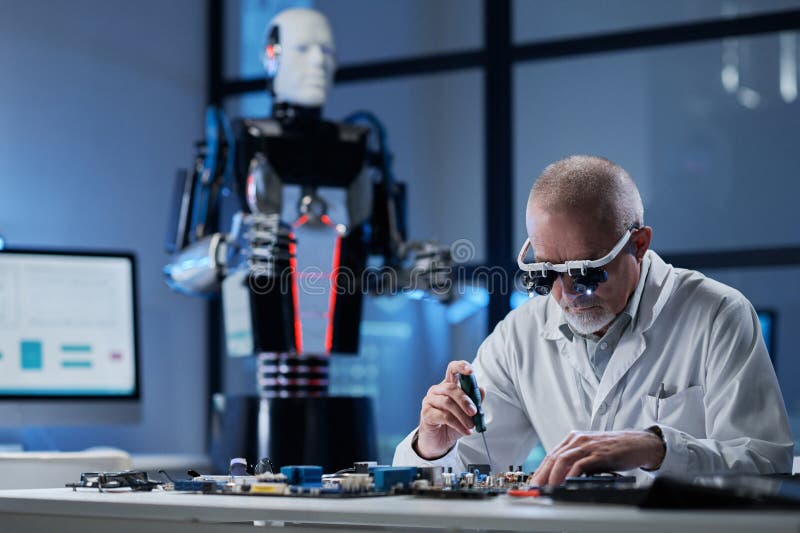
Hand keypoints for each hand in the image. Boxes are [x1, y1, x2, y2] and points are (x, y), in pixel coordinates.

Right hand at [415, 360, 485, 459]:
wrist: (439, 442)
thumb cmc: (452, 424)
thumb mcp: (468, 413)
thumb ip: (475, 401)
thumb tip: (482, 389)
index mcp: (448, 385)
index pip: (452, 369)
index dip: (461, 367)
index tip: (471, 371)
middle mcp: (437, 390)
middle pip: (451, 388)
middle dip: (465, 400)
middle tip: (474, 412)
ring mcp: (429, 401)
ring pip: (447, 402)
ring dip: (462, 415)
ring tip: (471, 426)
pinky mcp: (426, 413)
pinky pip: (444, 416)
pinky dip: (457, 424)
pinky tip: (465, 431)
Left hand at [531, 430, 665, 486]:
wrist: (637, 443)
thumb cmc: (614, 449)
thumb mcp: (590, 453)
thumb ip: (576, 462)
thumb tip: (561, 479)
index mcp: (573, 439)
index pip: (551, 455)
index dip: (541, 470)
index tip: (534, 483)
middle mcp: (578, 440)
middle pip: (554, 457)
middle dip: (543, 474)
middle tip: (536, 488)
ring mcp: (588, 446)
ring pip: (563, 459)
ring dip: (554, 475)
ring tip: (549, 488)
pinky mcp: (599, 453)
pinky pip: (581, 464)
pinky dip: (571, 474)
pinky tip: (567, 483)